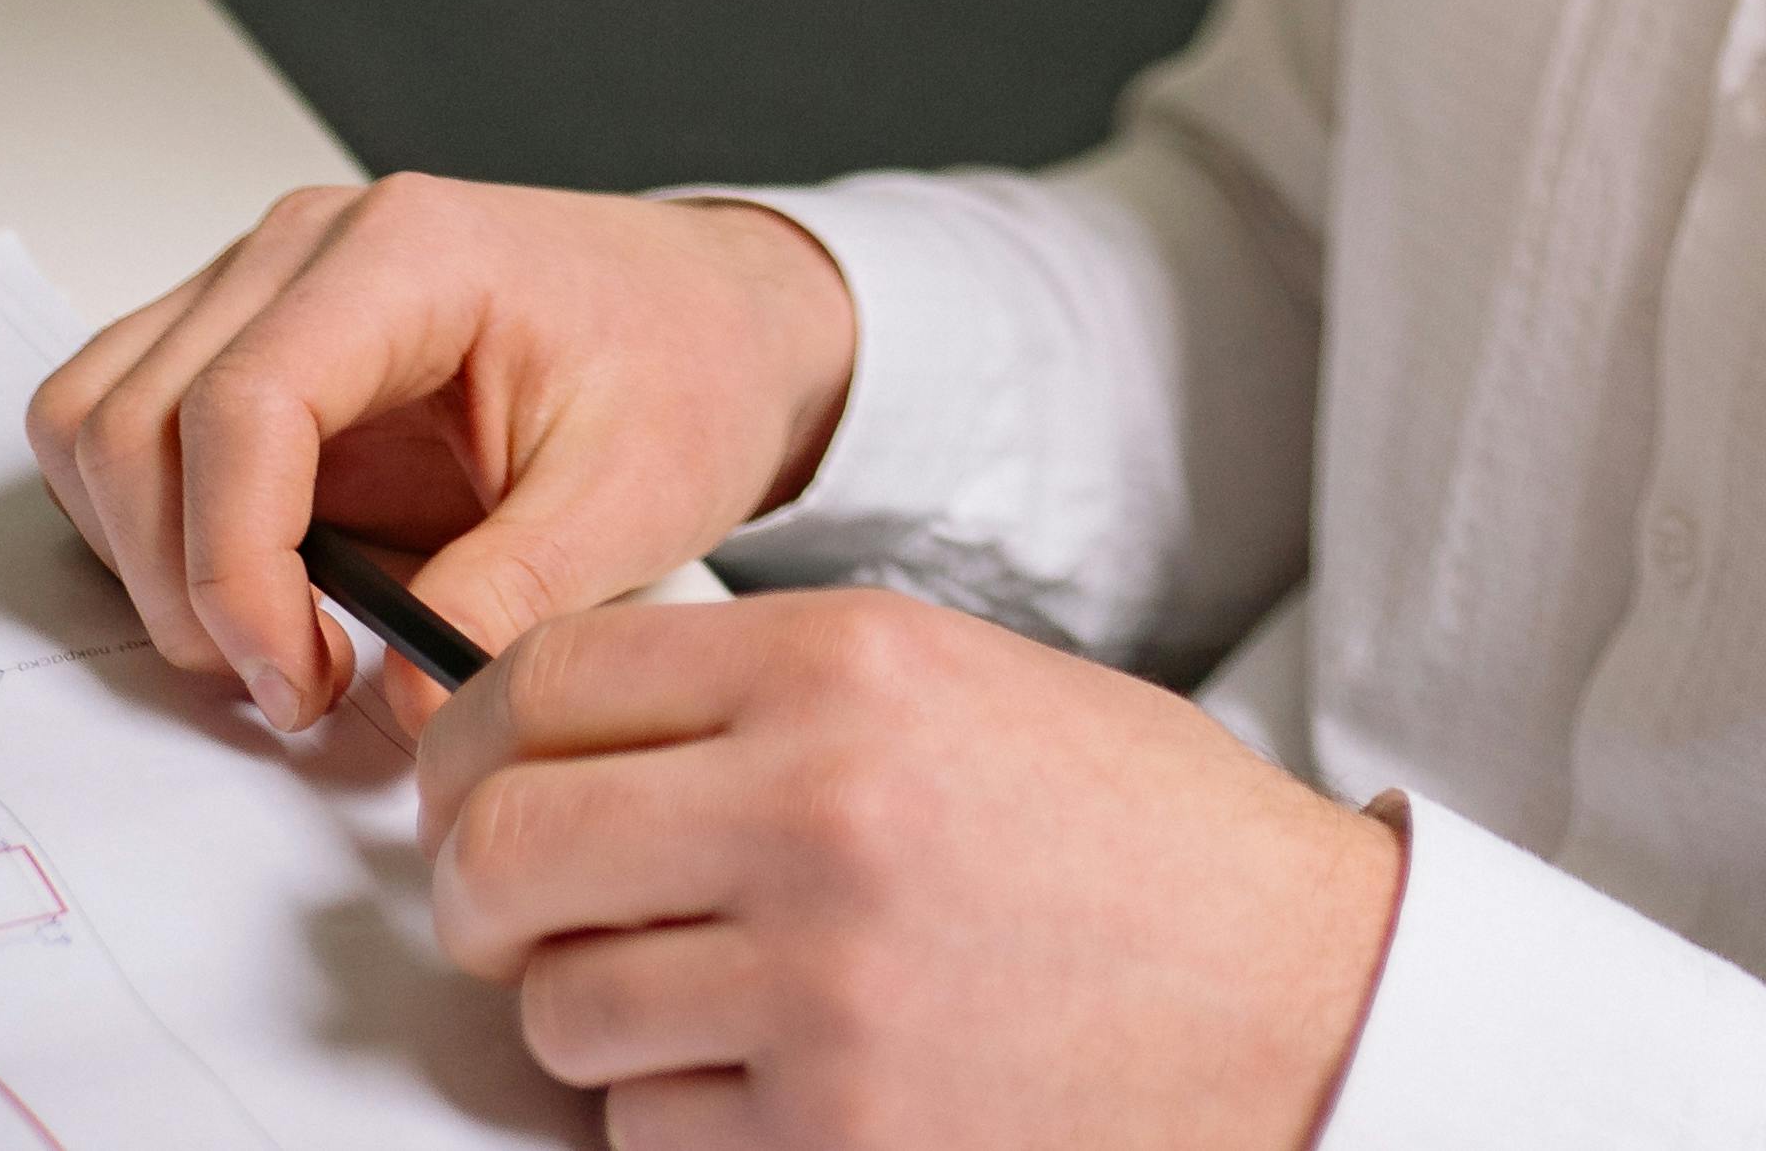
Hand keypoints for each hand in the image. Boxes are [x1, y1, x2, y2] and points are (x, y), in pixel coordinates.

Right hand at [27, 172, 857, 728]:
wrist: (722, 320)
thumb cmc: (688, 365)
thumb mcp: (632, 496)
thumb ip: (508, 600)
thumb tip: (399, 699)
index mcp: (411, 253)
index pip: (240, 407)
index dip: (237, 571)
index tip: (299, 676)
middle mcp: (313, 247)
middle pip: (138, 424)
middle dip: (190, 588)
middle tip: (300, 682)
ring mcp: (268, 287)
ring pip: (101, 424)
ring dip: (155, 562)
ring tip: (282, 640)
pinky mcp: (253, 341)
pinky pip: (127, 429)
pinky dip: (152, 530)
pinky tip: (259, 588)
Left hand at [421, 589, 1404, 1149]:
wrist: (1295, 997)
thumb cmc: (1136, 839)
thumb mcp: (957, 684)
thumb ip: (770, 696)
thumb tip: (569, 738)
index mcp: (845, 661)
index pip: (546, 677)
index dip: (471, 738)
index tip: (470, 783)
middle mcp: (812, 805)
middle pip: (504, 850)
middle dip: (474, 890)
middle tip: (506, 910)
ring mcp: (816, 984)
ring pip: (560, 1011)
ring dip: (596, 1015)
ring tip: (699, 995)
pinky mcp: (830, 1137)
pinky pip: (647, 1133)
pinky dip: (681, 1117)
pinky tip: (778, 1074)